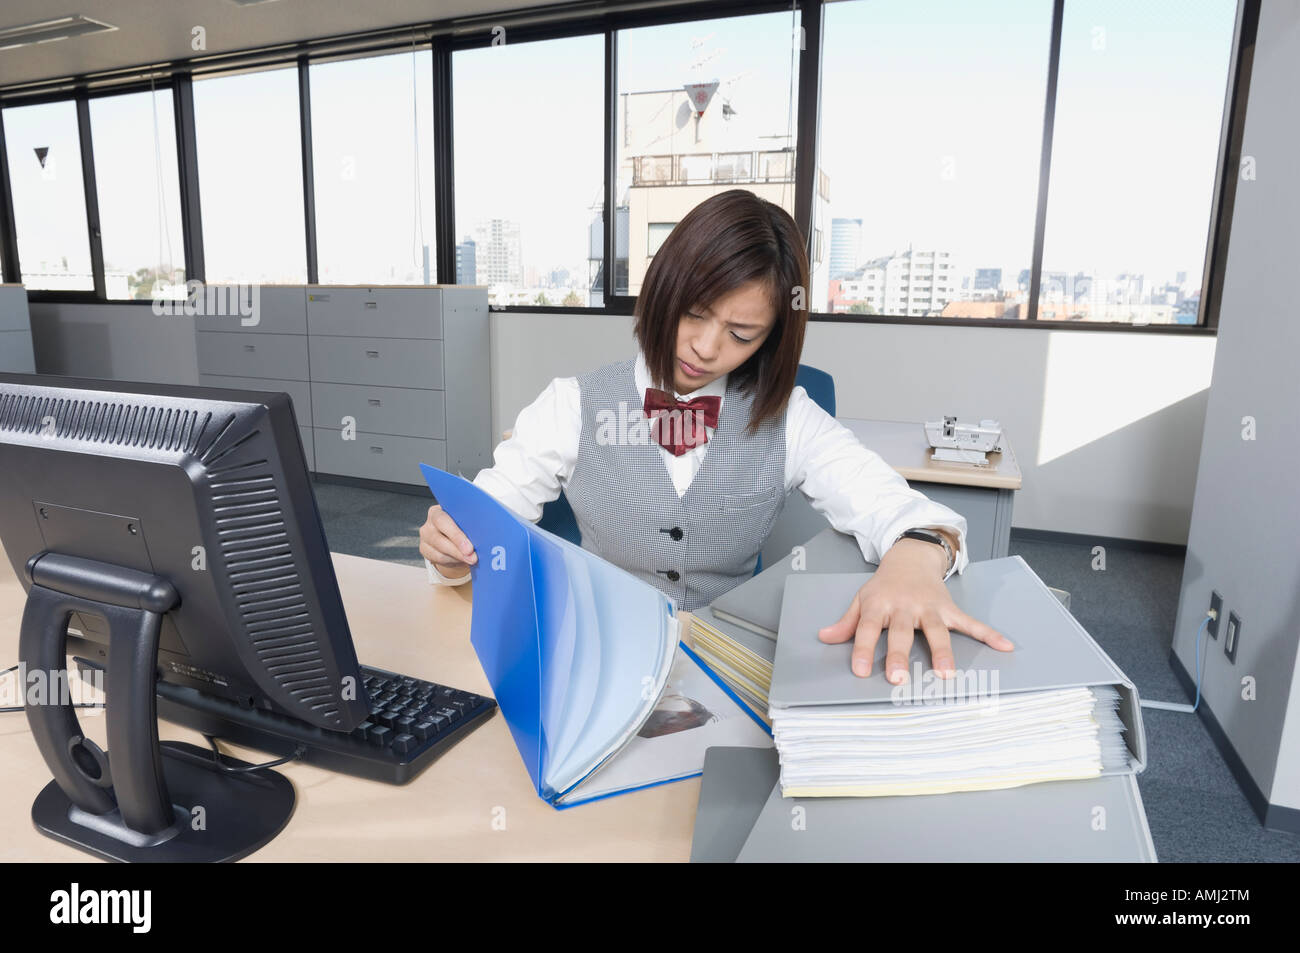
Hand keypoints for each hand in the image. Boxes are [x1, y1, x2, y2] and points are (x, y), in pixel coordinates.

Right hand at [418, 504, 475, 579]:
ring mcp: (425, 537)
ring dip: (457, 557)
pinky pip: (438, 559)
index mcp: (439, 511)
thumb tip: (483, 535)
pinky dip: (452, 561)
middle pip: (439, 538)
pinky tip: (461, 560)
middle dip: (458, 549)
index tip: (470, 547)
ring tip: (471, 559)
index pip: (443, 521)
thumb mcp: (466, 522)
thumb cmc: (462, 526)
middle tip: (472, 557)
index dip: (456, 535)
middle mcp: (429, 523)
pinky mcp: (424, 549)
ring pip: (439, 552)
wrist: (454, 537)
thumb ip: (470, 525)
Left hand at [817, 538, 1013, 682]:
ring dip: (942, 652)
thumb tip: (823, 637)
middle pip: (901, 633)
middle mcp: (904, 606)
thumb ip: (847, 622)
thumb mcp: (861, 599)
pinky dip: (988, 634)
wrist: (911, 558)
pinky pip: (970, 623)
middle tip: (899, 678)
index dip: (863, 650)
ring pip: (936, 631)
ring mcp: (929, 608)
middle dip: (900, 656)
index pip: (868, 628)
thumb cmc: (884, 586)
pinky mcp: (949, 609)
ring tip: (946, 676)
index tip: (860, 672)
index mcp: (880, 604)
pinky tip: (1004, 646)